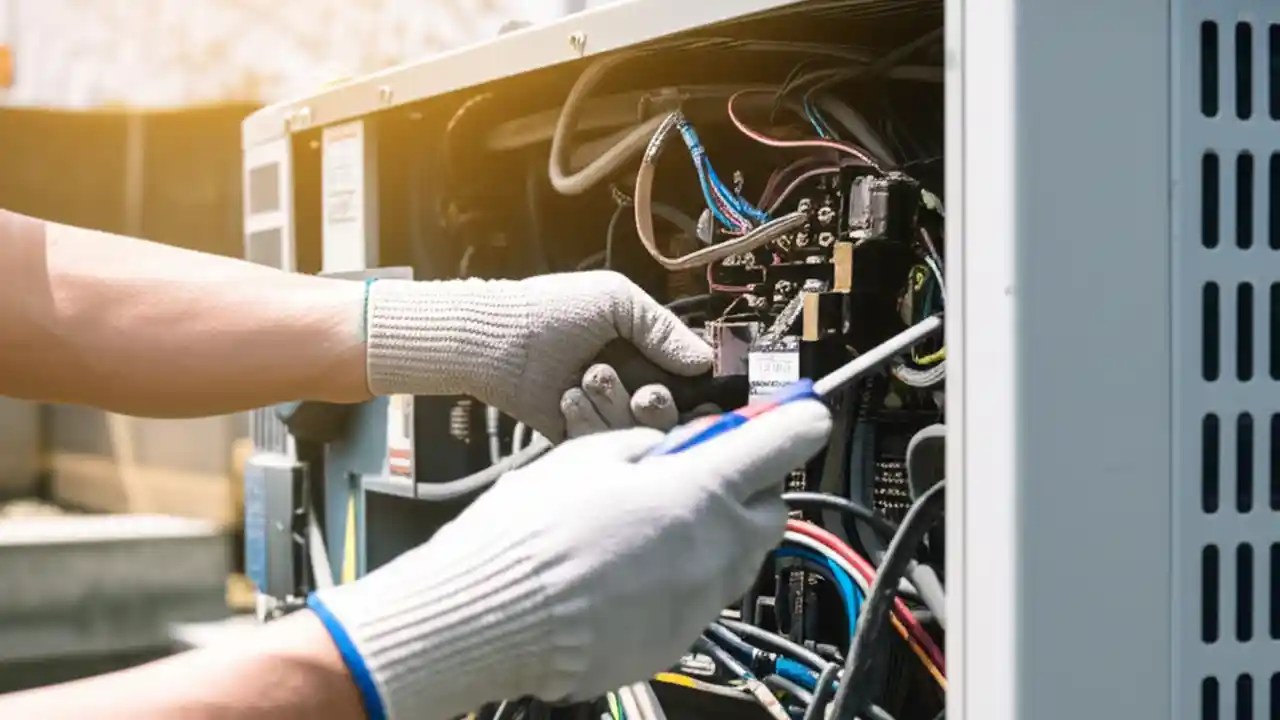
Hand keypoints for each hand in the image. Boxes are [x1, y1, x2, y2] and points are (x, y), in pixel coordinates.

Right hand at [307, 400, 831, 719]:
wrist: (490, 617)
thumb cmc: (530, 533)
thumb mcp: (588, 456)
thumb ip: (653, 447)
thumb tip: (685, 447)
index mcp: (699, 491)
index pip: (784, 443)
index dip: (797, 422)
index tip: (803, 416)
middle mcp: (715, 550)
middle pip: (769, 509)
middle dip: (746, 488)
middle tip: (696, 476)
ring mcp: (700, 602)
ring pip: (736, 557)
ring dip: (713, 535)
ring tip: (648, 528)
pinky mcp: (678, 639)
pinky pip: (700, 599)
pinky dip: (681, 579)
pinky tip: (630, 572)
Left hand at [364, 271, 711, 440]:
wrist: (498, 339)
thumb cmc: (554, 310)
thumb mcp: (617, 301)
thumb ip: (663, 329)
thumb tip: (705, 361)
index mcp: (645, 355)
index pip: (688, 384)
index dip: (700, 395)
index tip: (703, 399)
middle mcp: (630, 388)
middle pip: (668, 417)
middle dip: (660, 407)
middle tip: (645, 395)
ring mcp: (603, 416)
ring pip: (635, 434)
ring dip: (616, 408)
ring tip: (588, 380)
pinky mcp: (577, 440)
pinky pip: (600, 448)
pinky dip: (589, 424)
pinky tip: (568, 398)